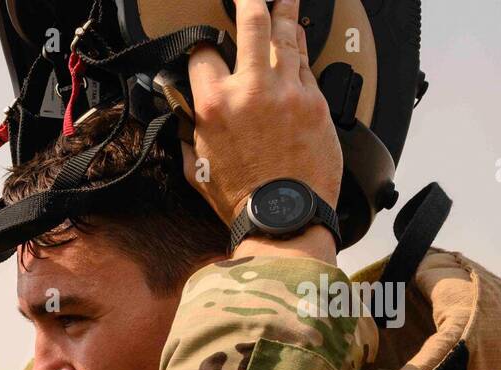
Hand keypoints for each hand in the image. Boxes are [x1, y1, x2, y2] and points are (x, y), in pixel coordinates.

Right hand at [181, 0, 341, 225]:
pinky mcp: (316, 101)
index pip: (203, 54)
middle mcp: (252, 90)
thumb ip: (189, 133)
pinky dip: (301, 49)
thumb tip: (185, 119)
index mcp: (215, 106)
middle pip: (253, 22)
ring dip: (284, 12)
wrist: (284, 217)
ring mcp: (289, 92)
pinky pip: (307, 64)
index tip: (204, 53)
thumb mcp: (197, 167)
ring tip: (283, 0)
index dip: (201, 51)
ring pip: (287, 35)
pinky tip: (300, 38)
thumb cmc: (242, 199)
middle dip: (250, 2)